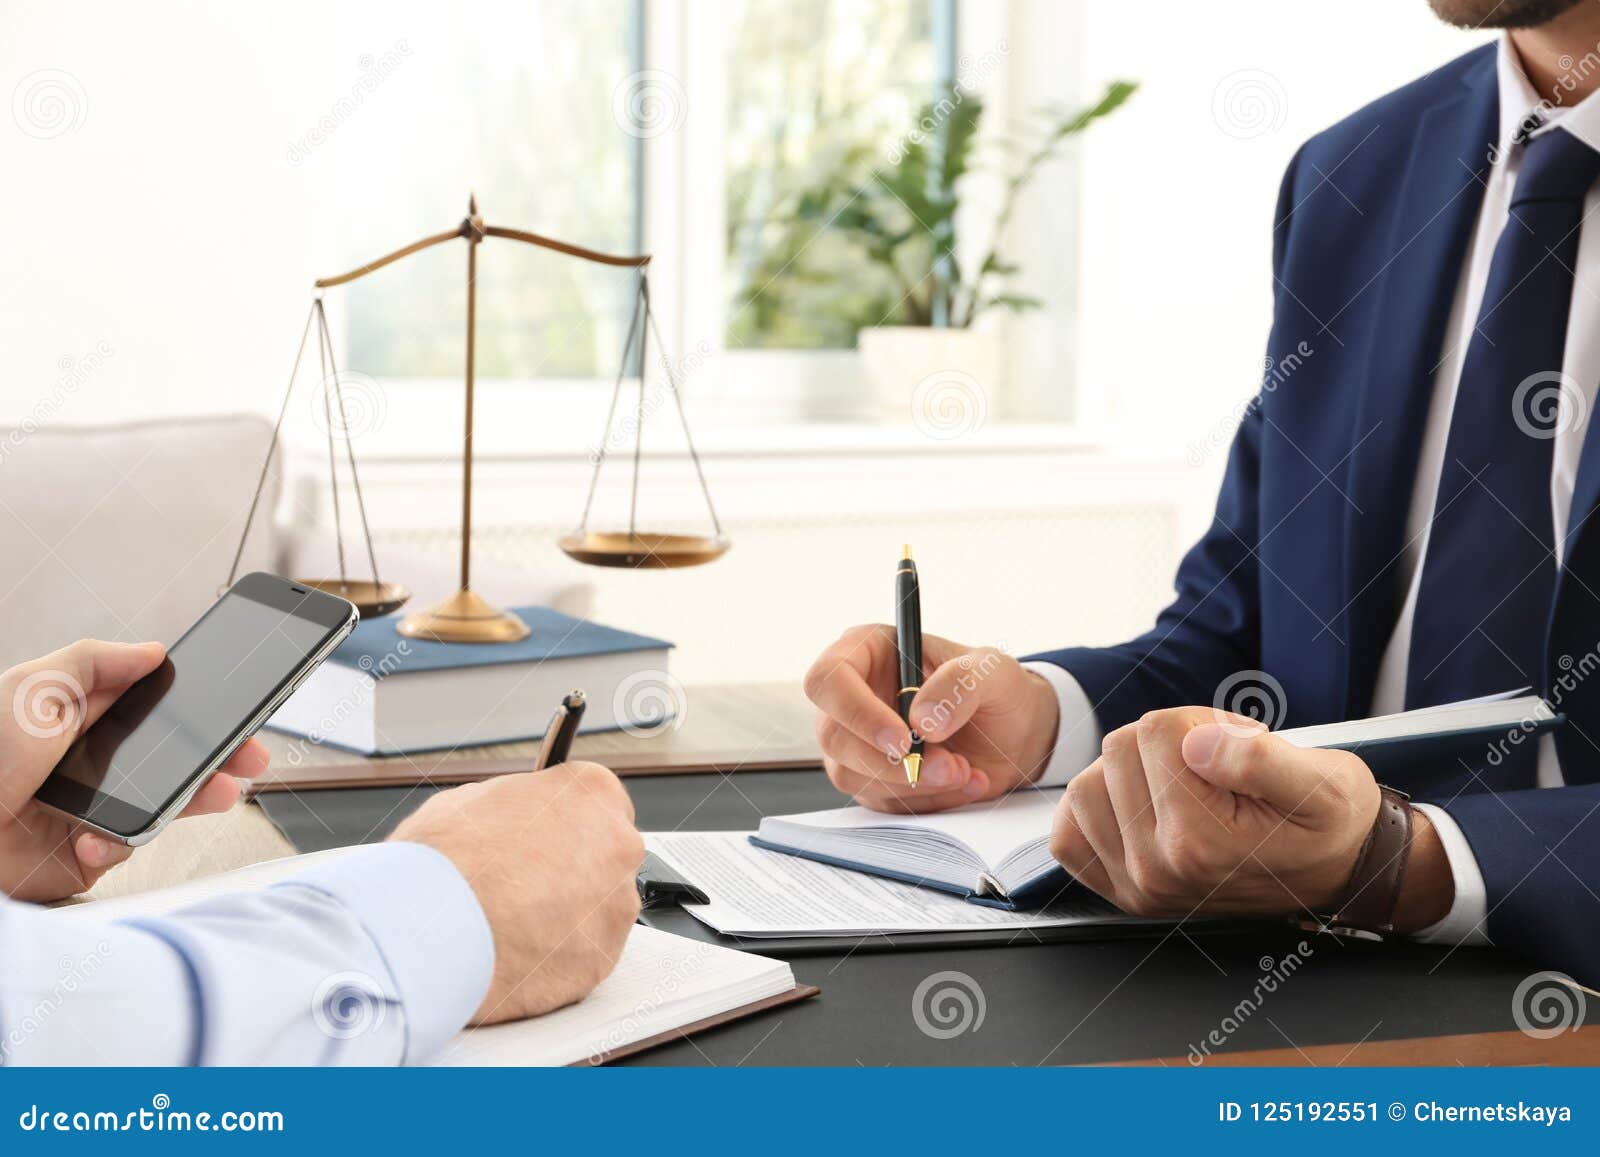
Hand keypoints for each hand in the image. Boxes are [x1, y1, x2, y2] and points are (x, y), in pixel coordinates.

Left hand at [0, 639, 270, 902]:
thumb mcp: (32, 687)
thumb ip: (93, 661)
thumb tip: (152, 651)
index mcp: (78, 717)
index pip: (151, 707)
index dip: (194, 708)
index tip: (233, 707)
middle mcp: (89, 761)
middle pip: (169, 756)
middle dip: (215, 755)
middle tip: (249, 754)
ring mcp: (89, 808)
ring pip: (161, 802)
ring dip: (194, 798)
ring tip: (221, 791)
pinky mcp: (82, 853)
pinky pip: (124, 846)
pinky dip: (117, 842)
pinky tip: (93, 836)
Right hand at [390, 762, 644, 1024]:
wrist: (430, 936)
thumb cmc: (444, 864)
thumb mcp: (471, 802)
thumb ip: (516, 808)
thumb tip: (514, 818)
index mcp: (592, 793)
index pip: (597, 803)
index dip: (563, 827)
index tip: (544, 842)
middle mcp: (619, 846)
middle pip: (605, 857)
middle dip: (571, 871)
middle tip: (522, 886)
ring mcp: (615, 907)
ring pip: (598, 910)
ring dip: (566, 917)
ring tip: (511, 925)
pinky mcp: (601, 960)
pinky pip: (584, 956)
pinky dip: (557, 958)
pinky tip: (516, 954)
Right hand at [804, 624, 1059, 812]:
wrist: (1014, 732)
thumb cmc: (995, 688)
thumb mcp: (992, 671)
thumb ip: (959, 684)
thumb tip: (920, 720)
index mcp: (867, 651)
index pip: (829, 679)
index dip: (856, 712)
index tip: (902, 739)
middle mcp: (853, 696)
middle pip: (833, 736)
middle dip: (890, 762)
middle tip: (948, 765)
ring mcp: (857, 741)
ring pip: (853, 776)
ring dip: (914, 783)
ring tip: (966, 770)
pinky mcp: (873, 780)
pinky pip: (883, 802)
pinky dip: (928, 799)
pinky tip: (965, 782)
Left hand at [1049, 707, 1385, 918]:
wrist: (1337, 872)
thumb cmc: (1329, 824)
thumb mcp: (1325, 782)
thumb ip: (1259, 759)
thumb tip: (1196, 742)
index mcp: (1199, 843)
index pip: (1157, 730)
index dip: (1201, 723)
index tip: (1237, 749)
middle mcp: (1156, 872)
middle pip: (1118, 750)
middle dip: (1166, 743)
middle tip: (1216, 769)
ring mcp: (1133, 885)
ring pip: (1087, 783)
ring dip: (1131, 773)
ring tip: (1186, 787)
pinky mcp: (1117, 888)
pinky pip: (1069, 829)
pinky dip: (1098, 807)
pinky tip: (1141, 806)